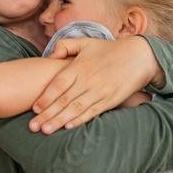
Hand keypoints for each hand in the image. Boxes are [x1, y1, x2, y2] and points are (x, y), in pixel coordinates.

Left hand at [30, 36, 159, 133]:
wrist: (139, 56)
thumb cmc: (109, 49)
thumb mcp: (86, 42)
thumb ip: (65, 45)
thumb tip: (50, 56)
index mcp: (79, 66)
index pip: (58, 84)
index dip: (45, 97)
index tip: (34, 109)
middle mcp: (88, 79)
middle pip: (63, 100)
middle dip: (47, 114)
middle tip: (33, 127)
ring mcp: (99, 90)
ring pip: (75, 108)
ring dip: (59, 121)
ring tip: (46, 131)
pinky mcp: (110, 99)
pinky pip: (92, 112)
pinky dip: (80, 120)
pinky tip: (69, 127)